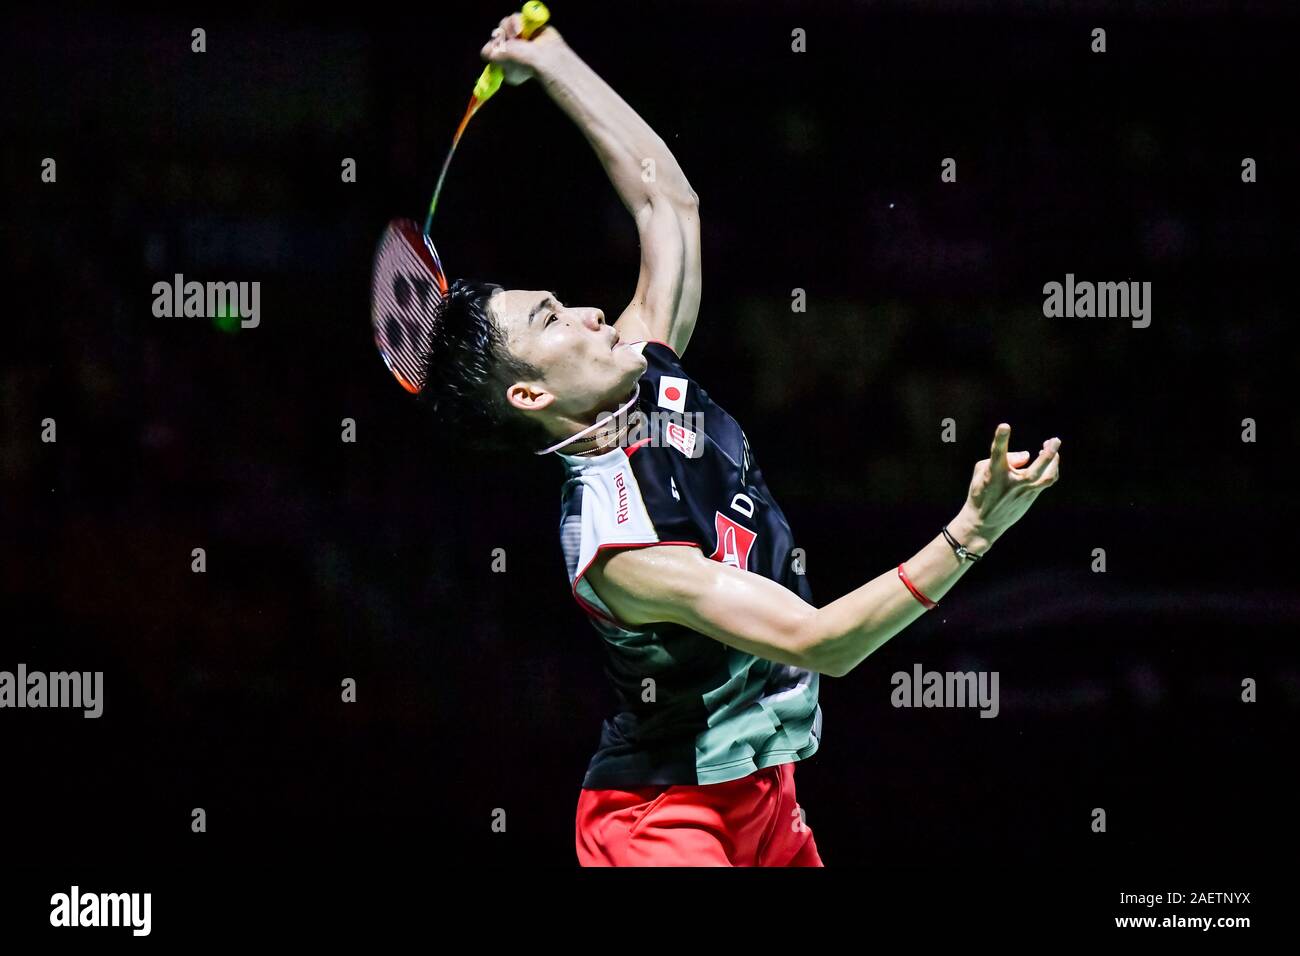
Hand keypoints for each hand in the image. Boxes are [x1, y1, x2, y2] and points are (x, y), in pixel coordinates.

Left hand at [480, 13, 565, 85]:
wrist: (546, 55)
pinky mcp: (530, 28)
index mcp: (507, 64)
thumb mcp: (497, 59)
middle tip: (510, 41)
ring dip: (509, 26)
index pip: (492, 49)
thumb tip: (488, 48)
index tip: (497, 48)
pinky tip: (524, 29)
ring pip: (506, 23)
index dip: (493, 46)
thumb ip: (487, 53)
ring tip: (518, 34)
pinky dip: (518, 21)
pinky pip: (517, 18)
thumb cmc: (523, 61)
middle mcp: (514, 52)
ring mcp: (522, 40)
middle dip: (501, 34)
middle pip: (498, 34)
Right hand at [955, 423, 1060, 549]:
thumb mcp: (981, 471)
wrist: (984, 523)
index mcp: (994, 473)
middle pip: (1036, 470)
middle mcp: (1011, 483)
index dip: (1001, 439)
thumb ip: (1004, 457)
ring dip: (1054, 461)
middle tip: (1055, 441)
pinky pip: (1047, 481)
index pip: (998, 453)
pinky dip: (1051, 469)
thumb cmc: (981, 492)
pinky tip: (1049, 461)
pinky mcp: (1030, 498)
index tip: (1005, 426)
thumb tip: (1028, 455)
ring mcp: (1023, 492)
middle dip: (1048, 455)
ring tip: (1051, 447)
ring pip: (1047, 477)